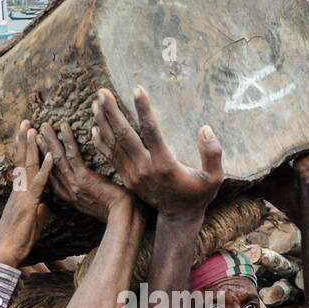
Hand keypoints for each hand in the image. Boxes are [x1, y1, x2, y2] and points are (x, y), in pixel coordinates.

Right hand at [0, 121, 51, 267]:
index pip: (22, 168)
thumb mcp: (32, 224)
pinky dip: (45, 169)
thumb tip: (45, 206)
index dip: (25, 152)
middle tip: (26, 121)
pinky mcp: (27, 204)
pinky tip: (50, 155)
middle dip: (25, 141)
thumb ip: (38, 212)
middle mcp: (18, 192)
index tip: (27, 135)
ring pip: (27, 167)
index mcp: (19, 196)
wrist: (3, 255)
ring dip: (32, 147)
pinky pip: (38, 183)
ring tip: (34, 127)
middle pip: (22, 161)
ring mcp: (22, 196)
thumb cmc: (16, 244)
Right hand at [39, 120, 131, 221]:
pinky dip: (67, 140)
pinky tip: (63, 127)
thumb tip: (87, 184)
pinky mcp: (84, 179)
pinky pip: (73, 156)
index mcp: (71, 197)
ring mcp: (75, 185)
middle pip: (50, 167)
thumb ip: (87, 193)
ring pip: (58, 159)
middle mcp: (69, 191)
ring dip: (50, 141)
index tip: (38, 150)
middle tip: (34, 134)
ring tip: (43, 126)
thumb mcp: (96, 202)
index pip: (52, 177)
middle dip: (42, 149)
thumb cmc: (115, 209)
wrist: (123, 216)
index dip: (43, 163)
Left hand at [91, 86, 221, 215]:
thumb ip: (213, 154)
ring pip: (113, 145)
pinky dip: (101, 141)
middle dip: (112, 112)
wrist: (178, 218)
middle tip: (103, 92)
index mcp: (165, 165)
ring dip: (103, 122)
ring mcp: (132, 175)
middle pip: (124, 136)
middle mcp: (144, 169)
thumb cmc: (198, 194)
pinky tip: (94, 126)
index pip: (151, 132)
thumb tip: (205, 129)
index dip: (143, 109)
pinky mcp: (127, 178)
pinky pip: (110, 157)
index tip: (137, 89)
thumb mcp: (214, 179)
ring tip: (96, 102)